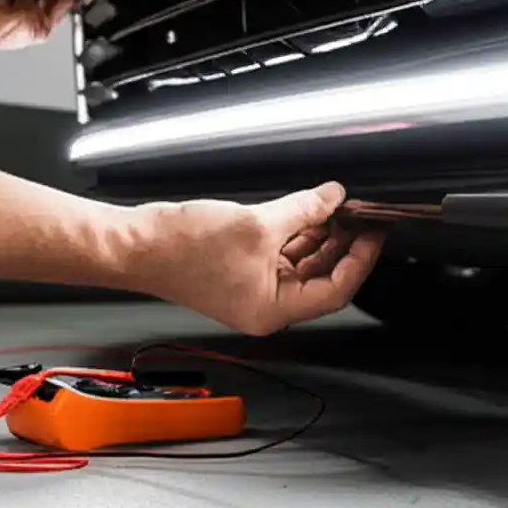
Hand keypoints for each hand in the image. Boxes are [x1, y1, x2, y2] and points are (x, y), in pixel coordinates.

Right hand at [124, 182, 385, 334]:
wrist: (134, 245)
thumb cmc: (182, 248)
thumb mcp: (257, 223)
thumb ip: (303, 210)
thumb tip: (335, 197)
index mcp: (274, 310)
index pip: (336, 290)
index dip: (360, 259)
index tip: (374, 231)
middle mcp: (267, 306)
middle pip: (322, 277)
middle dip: (343, 244)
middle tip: (361, 214)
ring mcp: (254, 289)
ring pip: (304, 264)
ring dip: (322, 236)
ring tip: (339, 208)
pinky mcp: (242, 271)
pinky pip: (283, 255)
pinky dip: (298, 234)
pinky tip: (310, 212)